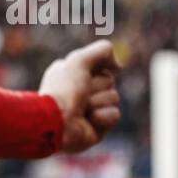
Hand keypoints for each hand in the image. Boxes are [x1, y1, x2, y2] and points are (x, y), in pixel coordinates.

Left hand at [38, 40, 121, 154]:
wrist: (58, 123)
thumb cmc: (64, 89)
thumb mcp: (80, 60)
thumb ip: (102, 51)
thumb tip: (119, 66)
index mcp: (73, 73)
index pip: (100, 64)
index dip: (95, 68)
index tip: (83, 73)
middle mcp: (81, 90)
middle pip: (109, 80)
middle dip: (97, 86)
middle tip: (81, 94)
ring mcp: (91, 109)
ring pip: (114, 98)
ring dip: (98, 102)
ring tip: (83, 109)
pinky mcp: (99, 126)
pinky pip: (115, 115)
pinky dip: (103, 117)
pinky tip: (89, 121)